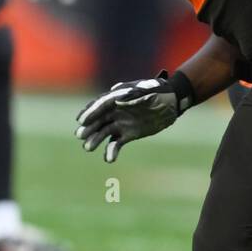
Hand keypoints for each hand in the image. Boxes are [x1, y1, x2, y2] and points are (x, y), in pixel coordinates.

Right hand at [75, 72, 191, 161]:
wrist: (170, 102)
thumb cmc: (158, 92)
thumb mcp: (147, 91)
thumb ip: (133, 96)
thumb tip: (118, 101)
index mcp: (116, 98)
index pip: (100, 105)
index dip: (90, 113)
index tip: (81, 120)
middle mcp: (114, 111)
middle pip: (98, 120)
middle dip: (89, 128)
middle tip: (80, 135)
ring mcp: (119, 123)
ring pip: (103, 132)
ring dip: (95, 140)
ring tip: (88, 148)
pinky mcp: (126, 134)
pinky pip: (116, 143)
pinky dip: (111, 151)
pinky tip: (109, 159)